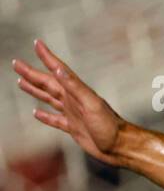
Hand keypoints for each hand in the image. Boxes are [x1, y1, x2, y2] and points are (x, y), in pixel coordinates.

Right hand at [14, 40, 127, 165]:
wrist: (121, 146)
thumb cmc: (110, 126)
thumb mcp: (92, 104)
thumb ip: (75, 87)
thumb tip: (58, 69)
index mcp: (76, 92)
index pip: (58, 70)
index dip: (47, 57)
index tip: (37, 43)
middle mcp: (73, 100)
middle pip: (47, 84)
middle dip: (31, 73)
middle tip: (16, 63)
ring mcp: (72, 114)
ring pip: (49, 99)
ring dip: (35, 90)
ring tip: (20, 82)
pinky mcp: (73, 128)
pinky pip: (55, 119)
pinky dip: (45, 116)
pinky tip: (36, 112)